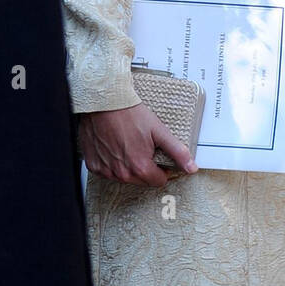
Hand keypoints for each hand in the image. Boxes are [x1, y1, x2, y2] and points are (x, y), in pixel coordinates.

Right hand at [78, 103, 198, 186]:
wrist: (105, 104)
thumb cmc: (130, 113)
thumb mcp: (159, 131)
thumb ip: (177, 152)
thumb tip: (191, 167)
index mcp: (140, 167)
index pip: (158, 181)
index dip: (163, 169)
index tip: (160, 157)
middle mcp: (121, 174)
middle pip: (142, 181)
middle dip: (147, 168)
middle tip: (145, 147)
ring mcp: (106, 171)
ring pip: (124, 177)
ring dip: (129, 166)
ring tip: (130, 145)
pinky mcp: (93, 166)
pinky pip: (107, 172)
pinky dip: (113, 163)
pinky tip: (116, 147)